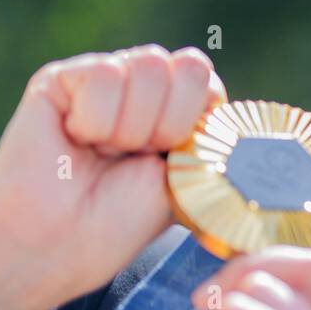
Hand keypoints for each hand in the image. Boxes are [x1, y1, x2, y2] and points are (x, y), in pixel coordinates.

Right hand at [0, 45, 225, 309]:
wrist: (57, 245)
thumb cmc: (117, 223)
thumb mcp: (184, 182)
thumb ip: (211, 142)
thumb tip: (253, 134)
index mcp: (176, 110)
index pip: (206, 79)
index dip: (196, 121)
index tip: (170, 160)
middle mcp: (142, 88)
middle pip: (189, 65)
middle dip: (169, 125)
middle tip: (134, 158)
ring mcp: (103, 79)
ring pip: (150, 65)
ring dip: (132, 127)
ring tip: (103, 153)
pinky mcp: (62, 78)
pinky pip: (105, 74)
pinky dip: (96, 120)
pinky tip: (75, 140)